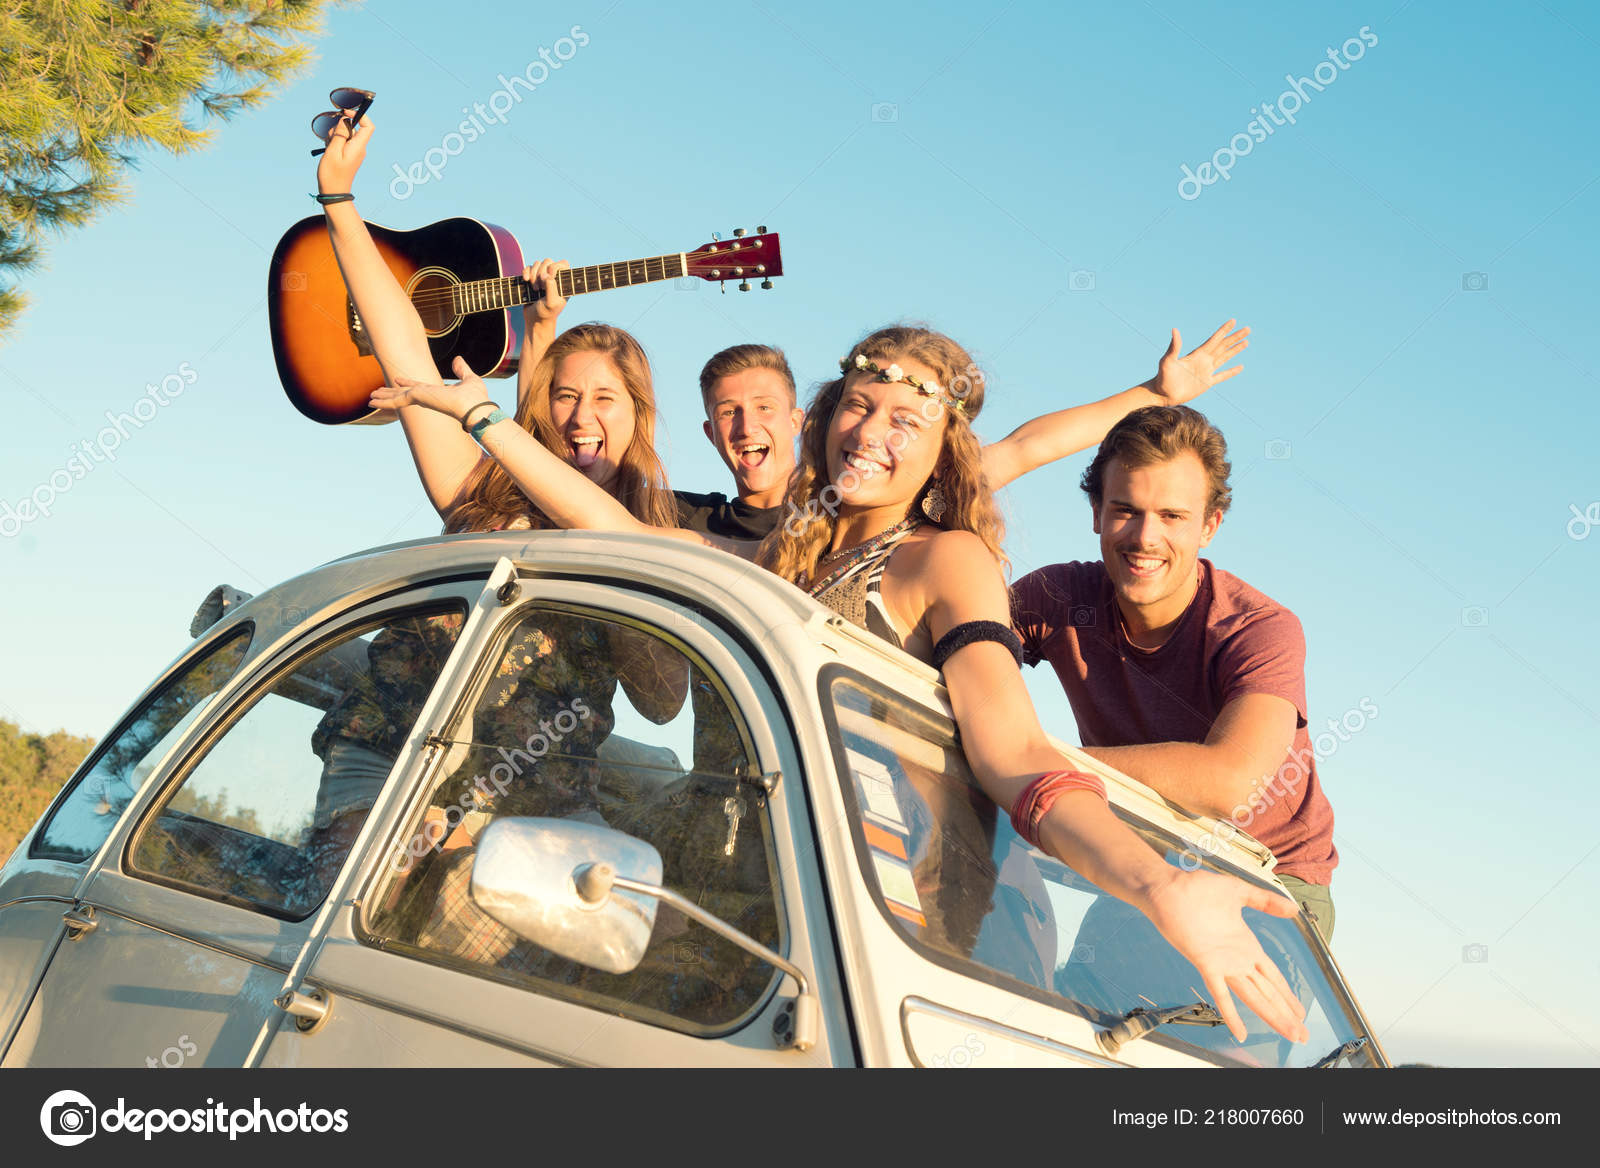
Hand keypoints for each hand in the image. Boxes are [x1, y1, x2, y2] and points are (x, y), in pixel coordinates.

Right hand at [316, 112, 372, 194]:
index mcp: (358, 147)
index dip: (359, 115)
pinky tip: (329, 151)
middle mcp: (359, 148)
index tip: (345, 113)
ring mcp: (354, 152)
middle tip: (331, 139)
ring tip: (329, 148)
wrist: (334, 192)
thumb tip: (346, 120)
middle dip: (339, 128)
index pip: (368, 126)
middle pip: (353, 128)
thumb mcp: (333, 151)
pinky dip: (334, 142)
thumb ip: (340, 134)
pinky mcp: (348, 155)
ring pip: (346, 135)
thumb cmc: (332, 174)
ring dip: (335, 136)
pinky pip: (343, 142)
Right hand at [370, 356, 495, 422]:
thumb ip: (461, 369)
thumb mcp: (468, 378)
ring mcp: (422, 399)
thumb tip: (458, 359)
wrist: (476, 407)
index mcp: (436, 393)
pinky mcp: (418, 398)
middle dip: (390, 393)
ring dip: (383, 398)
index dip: (407, 384)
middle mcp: (427, 397)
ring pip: (397, 398)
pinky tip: (372, 402)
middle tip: (376, 393)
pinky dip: (384, 401)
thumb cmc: (476, 398)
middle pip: (403, 393)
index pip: (417, 388)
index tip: (398, 381)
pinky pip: (397, 400)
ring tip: (370, 399)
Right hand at [521, 258, 569, 328]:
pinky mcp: (532, 278)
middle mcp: (554, 278)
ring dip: (533, 274)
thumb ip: (551, 287)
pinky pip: (528, 267)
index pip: (563, 264)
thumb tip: (546, 274)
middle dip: (541, 272)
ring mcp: (542, 277)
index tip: (550, 277)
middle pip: (548, 262)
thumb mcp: (552, 302)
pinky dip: (526, 272)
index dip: (555, 267)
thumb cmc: (547, 313)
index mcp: (563, 282)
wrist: (534, 320)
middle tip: (541, 288)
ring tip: (534, 288)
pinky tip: (525, 280)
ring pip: (538, 263)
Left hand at [1141, 867, 1308, 1044]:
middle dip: (1286, 1013)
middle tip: (1303, 1035)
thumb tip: (1294, 910)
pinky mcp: (1206, 963)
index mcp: (1246, 946)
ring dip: (1272, 1016)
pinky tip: (1241, 1033)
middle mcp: (1236, 960)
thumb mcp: (1239, 892)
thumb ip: (1266, 901)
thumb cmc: (1197, 888)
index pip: (1272, 976)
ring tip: (1290, 1035)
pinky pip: (1221, 993)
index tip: (1301, 1012)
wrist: (1167, 886)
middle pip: (1268, 992)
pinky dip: (1232, 1014)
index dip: (1287, 994)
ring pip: (1253, 997)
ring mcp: (1222, 964)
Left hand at [1151, 319, 1248, 404]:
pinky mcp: (1207, 383)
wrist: (1162, 394)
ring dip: (1235, 350)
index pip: (1214, 339)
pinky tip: (1240, 367)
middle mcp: (1203, 360)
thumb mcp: (1167, 360)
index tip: (1233, 321)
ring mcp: (1206, 371)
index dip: (1224, 330)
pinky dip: (1231, 371)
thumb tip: (1174, 330)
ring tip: (1246, 342)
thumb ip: (1174, 347)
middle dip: (1235, 337)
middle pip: (1223, 346)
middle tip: (1247, 329)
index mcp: (1197, 354)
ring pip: (1224, 358)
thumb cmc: (1162, 377)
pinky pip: (1222, 376)